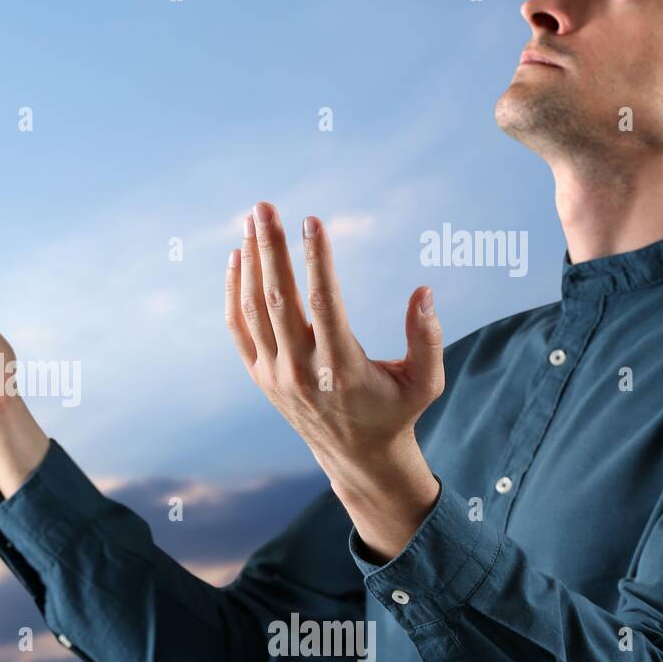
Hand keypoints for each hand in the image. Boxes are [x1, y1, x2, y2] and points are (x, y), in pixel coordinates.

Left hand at [224, 202, 442, 561]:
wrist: (355, 455)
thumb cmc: (396, 410)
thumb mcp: (425, 381)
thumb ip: (428, 338)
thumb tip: (424, 291)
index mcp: (341, 368)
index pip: (323, 303)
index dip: (316, 260)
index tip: (312, 221)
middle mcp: (300, 370)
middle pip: (277, 299)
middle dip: (270, 248)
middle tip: (264, 206)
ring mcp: (274, 373)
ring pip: (254, 309)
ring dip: (251, 261)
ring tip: (252, 220)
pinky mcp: (260, 375)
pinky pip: (239, 328)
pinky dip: (234, 291)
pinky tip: (237, 258)